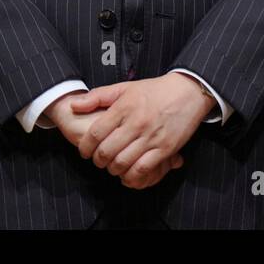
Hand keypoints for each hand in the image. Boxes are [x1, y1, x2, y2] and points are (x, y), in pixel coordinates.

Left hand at [45, 91, 185, 188]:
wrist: (189, 91)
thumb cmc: (156, 90)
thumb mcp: (125, 87)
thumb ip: (98, 96)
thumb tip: (74, 105)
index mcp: (125, 107)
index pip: (96, 133)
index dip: (85, 147)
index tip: (84, 152)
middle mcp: (136, 123)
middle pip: (107, 151)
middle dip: (98, 161)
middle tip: (99, 160)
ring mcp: (151, 137)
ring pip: (123, 162)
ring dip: (113, 169)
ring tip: (113, 166)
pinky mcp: (165, 148)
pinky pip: (143, 169)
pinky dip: (131, 176)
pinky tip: (128, 174)